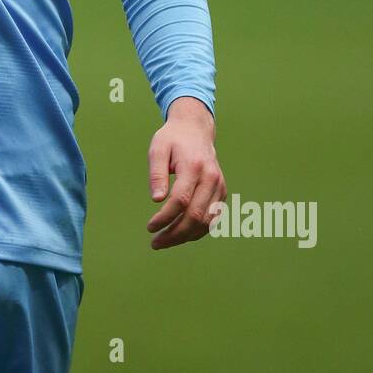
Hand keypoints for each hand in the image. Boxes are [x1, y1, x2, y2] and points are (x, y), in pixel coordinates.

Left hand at [146, 97, 225, 249]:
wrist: (195, 129)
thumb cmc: (173, 139)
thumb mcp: (157, 149)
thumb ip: (156, 174)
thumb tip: (157, 201)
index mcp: (194, 167)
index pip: (181, 200)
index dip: (165, 218)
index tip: (150, 227)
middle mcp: (211, 178)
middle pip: (196, 216)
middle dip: (174, 234)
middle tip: (155, 243)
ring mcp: (219, 186)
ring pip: (206, 222)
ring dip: (185, 236)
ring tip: (164, 241)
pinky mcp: (222, 192)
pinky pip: (212, 218)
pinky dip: (197, 231)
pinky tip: (179, 234)